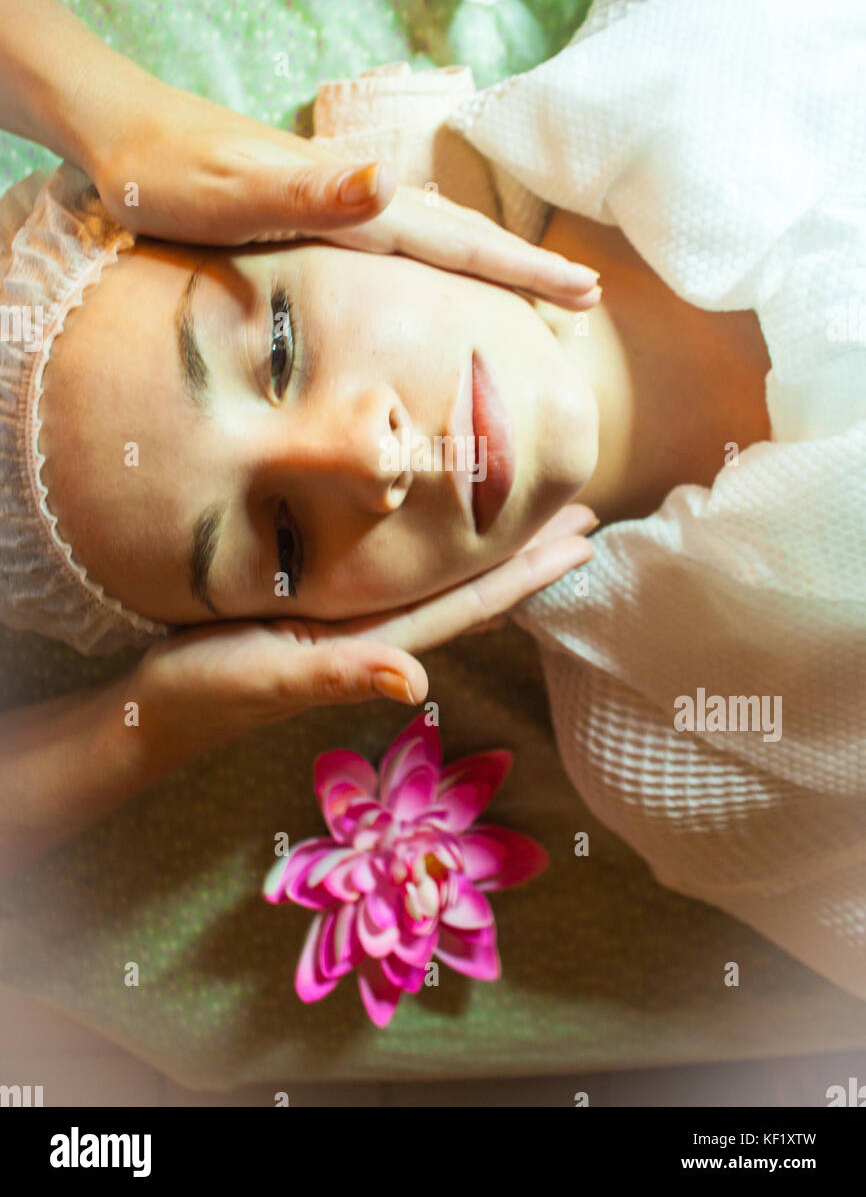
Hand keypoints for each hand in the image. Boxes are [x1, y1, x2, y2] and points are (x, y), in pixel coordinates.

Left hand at [91, 78, 600, 312]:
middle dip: (525, 267)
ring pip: (436, 235)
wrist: (116, 129)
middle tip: (588, 294)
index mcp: (354, 205)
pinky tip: (438, 264)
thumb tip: (393, 181)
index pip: (457, 241)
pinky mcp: (315, 207)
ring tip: (535, 283)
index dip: (521, 269)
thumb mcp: (230, 192)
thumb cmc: (160, 174)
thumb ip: (311, 190)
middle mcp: (358, 198)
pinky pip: (401, 241)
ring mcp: (339, 200)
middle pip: (460, 235)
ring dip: (490, 261)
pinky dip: (440, 256)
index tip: (584, 289)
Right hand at [128, 504, 595, 765]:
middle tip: (583, 514)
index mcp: (376, 640)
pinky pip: (399, 580)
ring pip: (442, 584)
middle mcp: (376, 634)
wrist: (154, 710)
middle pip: (471, 592)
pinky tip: (440, 549)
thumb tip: (420, 685)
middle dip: (529, 557)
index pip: (472, 604)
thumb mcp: (269, 678)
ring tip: (533, 524)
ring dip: (494, 557)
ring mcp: (351, 625)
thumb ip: (341, 677)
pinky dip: (437, 559)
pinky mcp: (320, 614)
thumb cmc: (204, 691)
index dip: (529, 572)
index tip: (581, 537)